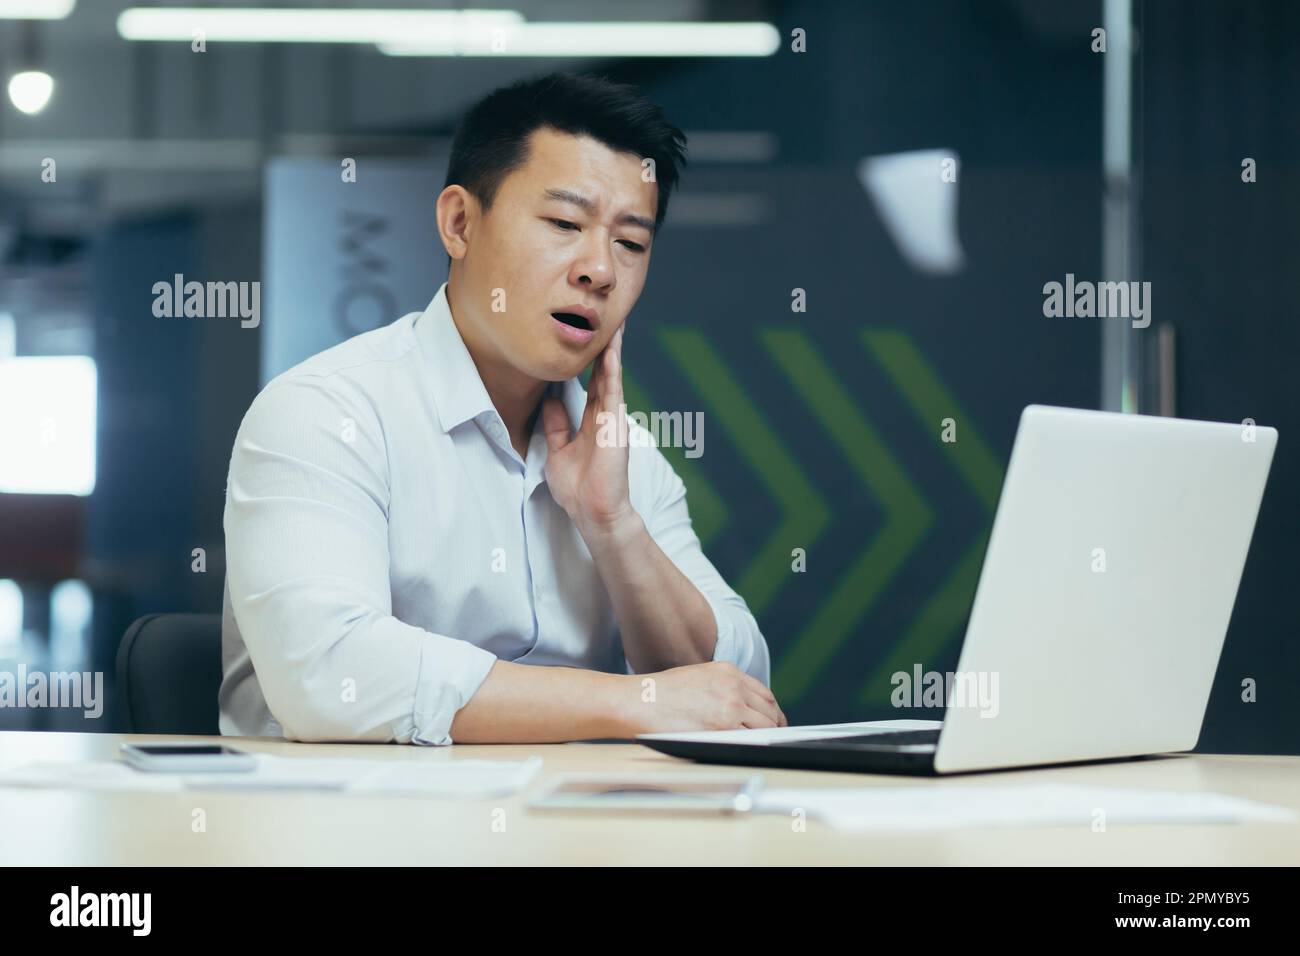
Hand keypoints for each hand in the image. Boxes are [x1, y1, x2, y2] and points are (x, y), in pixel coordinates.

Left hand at [542, 325, 634, 535]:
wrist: (593, 512)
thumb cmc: (578, 488)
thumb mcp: (557, 450)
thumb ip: (556, 424)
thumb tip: (548, 398)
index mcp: (591, 421)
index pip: (589, 382)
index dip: (588, 359)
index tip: (584, 335)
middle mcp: (604, 416)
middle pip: (603, 373)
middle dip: (604, 346)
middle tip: (605, 317)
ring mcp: (612, 419)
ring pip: (611, 377)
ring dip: (612, 350)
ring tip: (613, 323)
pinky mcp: (615, 426)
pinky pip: (612, 393)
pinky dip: (611, 371)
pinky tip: (610, 351)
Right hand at [619, 661, 787, 733]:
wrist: (640, 700)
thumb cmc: (661, 693)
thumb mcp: (699, 676)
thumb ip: (723, 687)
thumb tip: (741, 708)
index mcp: (729, 672)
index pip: (765, 694)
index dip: (772, 711)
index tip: (772, 722)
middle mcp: (734, 687)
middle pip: (770, 711)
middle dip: (773, 726)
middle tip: (771, 740)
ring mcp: (730, 707)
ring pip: (765, 727)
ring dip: (766, 738)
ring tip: (760, 748)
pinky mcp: (722, 728)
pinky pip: (749, 740)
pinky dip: (753, 746)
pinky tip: (749, 751)